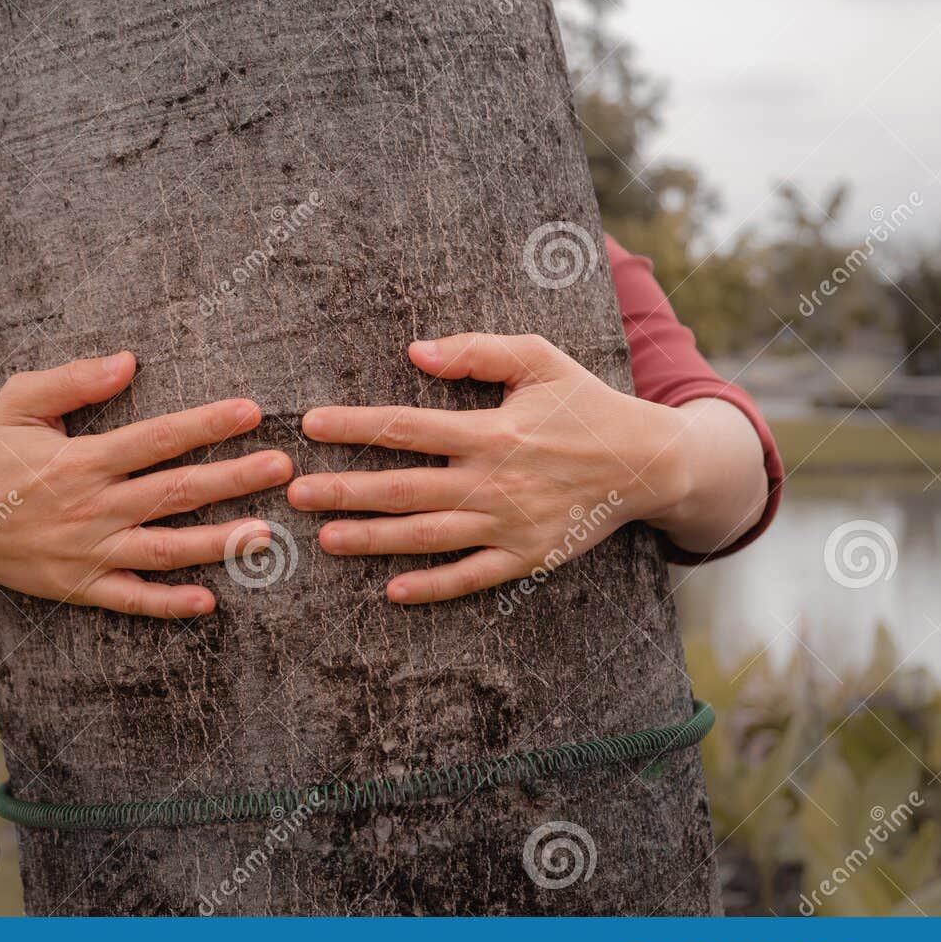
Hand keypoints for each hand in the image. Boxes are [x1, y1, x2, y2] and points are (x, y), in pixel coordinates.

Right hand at [0, 351, 291, 620]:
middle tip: (285, 467)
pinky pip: (132, 601)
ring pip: (165, 550)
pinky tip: (210, 601)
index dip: (206, 424)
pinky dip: (169, 604)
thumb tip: (128, 361)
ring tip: (267, 535)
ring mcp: (89, 553)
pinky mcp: (82, 588)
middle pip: (175, 492)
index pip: (157, 439)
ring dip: (218, 544)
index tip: (252, 412)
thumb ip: (71, 380)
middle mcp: (92, 508)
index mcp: (81, 460)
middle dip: (233, 479)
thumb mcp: (16, 404)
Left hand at [287, 333, 693, 604]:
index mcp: (491, 430)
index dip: (356, 426)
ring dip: (373, 539)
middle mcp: (494, 481)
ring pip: (427, 536)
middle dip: (345, 490)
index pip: (408, 427)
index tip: (311, 424)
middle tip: (295, 493)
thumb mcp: (539, 359)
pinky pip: (471, 577)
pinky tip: (393, 591)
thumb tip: (415, 352)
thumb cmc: (584, 404)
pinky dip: (433, 586)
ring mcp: (509, 524)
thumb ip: (478, 350)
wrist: (645, 462)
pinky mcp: (526, 557)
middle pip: (404, 489)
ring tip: (325, 538)